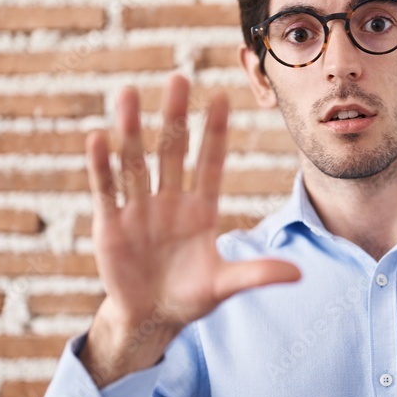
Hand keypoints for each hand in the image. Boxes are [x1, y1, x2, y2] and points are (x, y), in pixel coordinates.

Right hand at [80, 73, 300, 385]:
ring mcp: (139, 210)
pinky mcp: (111, 225)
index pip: (210, 163)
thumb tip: (299, 275)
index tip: (221, 97)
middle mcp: (170, 202)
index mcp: (200, 210)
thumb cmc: (191, 297)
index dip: (214, 132)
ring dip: (131, 130)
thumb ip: (256, 275)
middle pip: (172, 151)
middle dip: (174, 117)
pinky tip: (98, 139)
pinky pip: (107, 190)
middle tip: (178, 78)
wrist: (151, 317)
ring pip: (135, 163)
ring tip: (127, 93)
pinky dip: (102, 167)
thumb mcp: (224, 286)